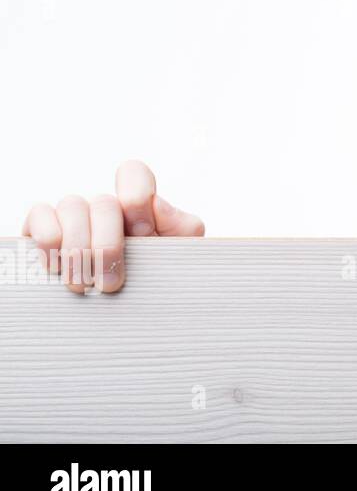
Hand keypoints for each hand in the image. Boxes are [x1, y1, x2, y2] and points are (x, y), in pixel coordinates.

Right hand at [21, 160, 203, 293]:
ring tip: (83, 286)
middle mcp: (103, 206)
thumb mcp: (178, 257)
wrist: (120, 317)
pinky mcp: (41, 228)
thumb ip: (182, 227)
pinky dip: (48, 242)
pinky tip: (56, 268)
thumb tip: (156, 205)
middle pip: (104, 201)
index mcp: (137, 206)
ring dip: (77, 250)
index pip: (133, 173)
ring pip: (72, 206)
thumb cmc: (151, 282)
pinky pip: (39, 214)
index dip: (137, 199)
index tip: (143, 235)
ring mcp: (72, 215)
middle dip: (108, 246)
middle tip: (111, 284)